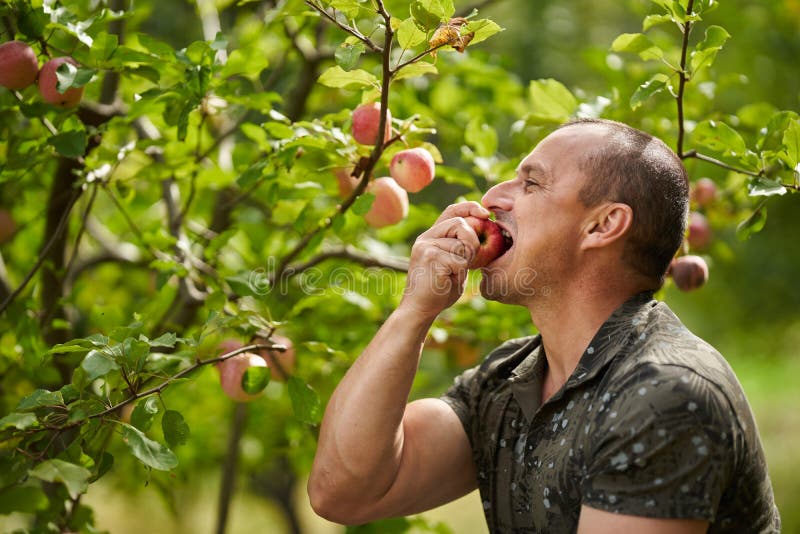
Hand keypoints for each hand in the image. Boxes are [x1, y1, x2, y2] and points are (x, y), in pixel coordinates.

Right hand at [400, 201, 490, 319]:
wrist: (420, 310)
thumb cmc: (439, 290)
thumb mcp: (454, 264)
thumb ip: (463, 249)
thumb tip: (482, 232)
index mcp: (431, 237)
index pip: (452, 210)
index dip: (470, 208)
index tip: (486, 214)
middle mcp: (426, 238)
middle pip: (459, 222)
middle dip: (473, 240)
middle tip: (472, 259)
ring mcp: (426, 246)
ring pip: (461, 244)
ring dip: (465, 262)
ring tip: (453, 274)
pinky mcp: (430, 257)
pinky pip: (459, 260)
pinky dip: (460, 273)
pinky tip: (447, 280)